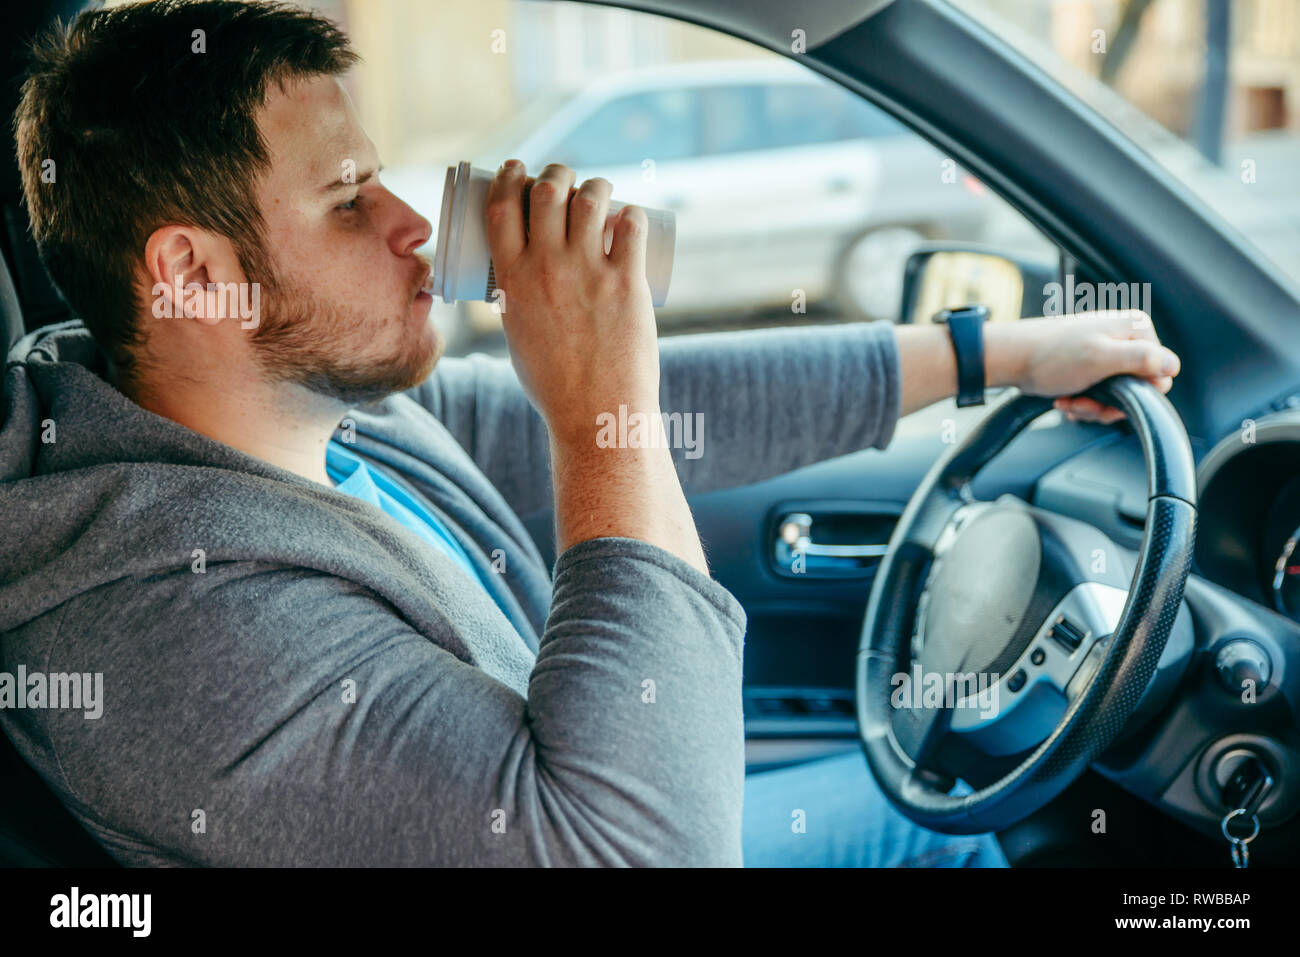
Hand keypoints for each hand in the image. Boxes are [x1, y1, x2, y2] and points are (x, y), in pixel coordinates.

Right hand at [483, 160, 658, 442]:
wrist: (595, 415)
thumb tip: (516, 288)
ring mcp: (588, 272)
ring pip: (591, 200)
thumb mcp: (518, 337)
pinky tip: (632, 216)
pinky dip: (632, 215)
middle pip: (548, 191)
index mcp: (512, 280)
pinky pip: (632, 228)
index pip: (503, 208)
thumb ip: (515, 306)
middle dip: (556, 172)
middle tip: (564, 178)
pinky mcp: (627, 283)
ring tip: (599, 193)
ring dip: (595, 186)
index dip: (510, 178)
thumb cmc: (554, 385)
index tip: (517, 169)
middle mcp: (547, 267)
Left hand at [985, 310, 1180, 423]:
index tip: (1107, 400)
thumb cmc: (1049, 357)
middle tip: (1082, 403)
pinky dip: (1081, 402)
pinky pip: (1098, 393)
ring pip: (1116, 395)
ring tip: (1069, 401)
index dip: (1135, 395)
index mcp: (1136, 329)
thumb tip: (1173, 366)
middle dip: (1108, 404)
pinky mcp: (1090, 365)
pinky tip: (1064, 399)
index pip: (1160, 374)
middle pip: (1137, 388)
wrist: (1009, 358)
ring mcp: (1107, 351)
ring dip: (1091, 406)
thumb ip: (1139, 360)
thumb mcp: (1099, 359)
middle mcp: (1125, 337)